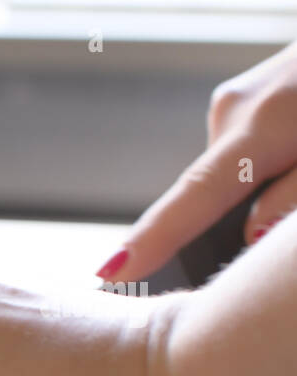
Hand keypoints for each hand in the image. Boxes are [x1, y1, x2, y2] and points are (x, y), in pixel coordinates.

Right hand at [100, 42, 296, 282]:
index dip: (154, 239)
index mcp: (261, 126)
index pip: (193, 197)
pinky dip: (269, 166)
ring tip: (296, 178)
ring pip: (234, 172)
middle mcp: (234, 109)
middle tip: (270, 240)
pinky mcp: (256, 90)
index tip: (110, 270)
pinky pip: (248, 148)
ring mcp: (241, 96)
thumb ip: (296, 199)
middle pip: (213, 192)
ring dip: (262, 190)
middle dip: (233, 224)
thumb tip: (249, 236)